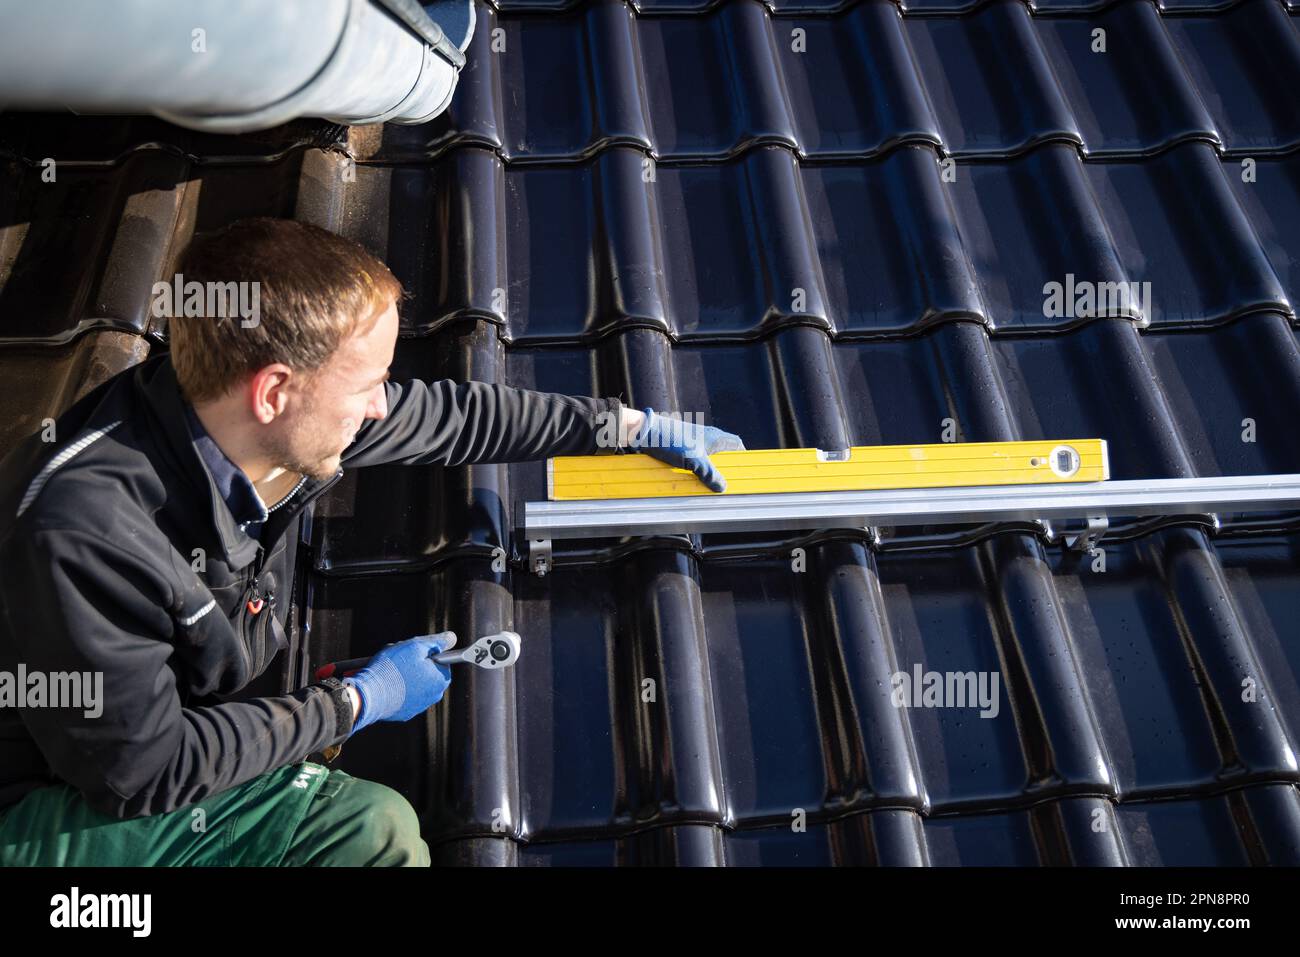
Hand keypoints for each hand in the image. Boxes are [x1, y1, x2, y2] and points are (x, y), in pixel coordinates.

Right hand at [343, 632, 455, 732]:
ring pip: (415, 683)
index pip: (441, 661)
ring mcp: (418, 706)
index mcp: (440, 679)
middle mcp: (433, 696)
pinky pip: (403, 695)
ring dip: (405, 676)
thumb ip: (436, 642)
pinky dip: (397, 689)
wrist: (369, 695)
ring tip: (390, 670)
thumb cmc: (393, 669)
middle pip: (427, 673)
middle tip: (399, 659)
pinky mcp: (403, 713)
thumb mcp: (416, 646)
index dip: (426, 653)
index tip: (413, 651)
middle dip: (415, 664)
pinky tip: (386, 683)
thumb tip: (451, 638)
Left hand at [628, 407, 745, 491]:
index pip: (737, 444)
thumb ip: (709, 473)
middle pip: (723, 455)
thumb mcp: (693, 460)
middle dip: (723, 469)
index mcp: (714, 437)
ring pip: (708, 460)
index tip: (743, 470)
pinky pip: (694, 463)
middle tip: (724, 482)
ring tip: (708, 484)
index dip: (741, 456)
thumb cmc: (670, 439)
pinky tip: (692, 480)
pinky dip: (696, 472)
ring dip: (708, 472)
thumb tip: (722, 487)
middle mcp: (706, 438)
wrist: (645, 433)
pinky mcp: (682, 449)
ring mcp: (694, 444)